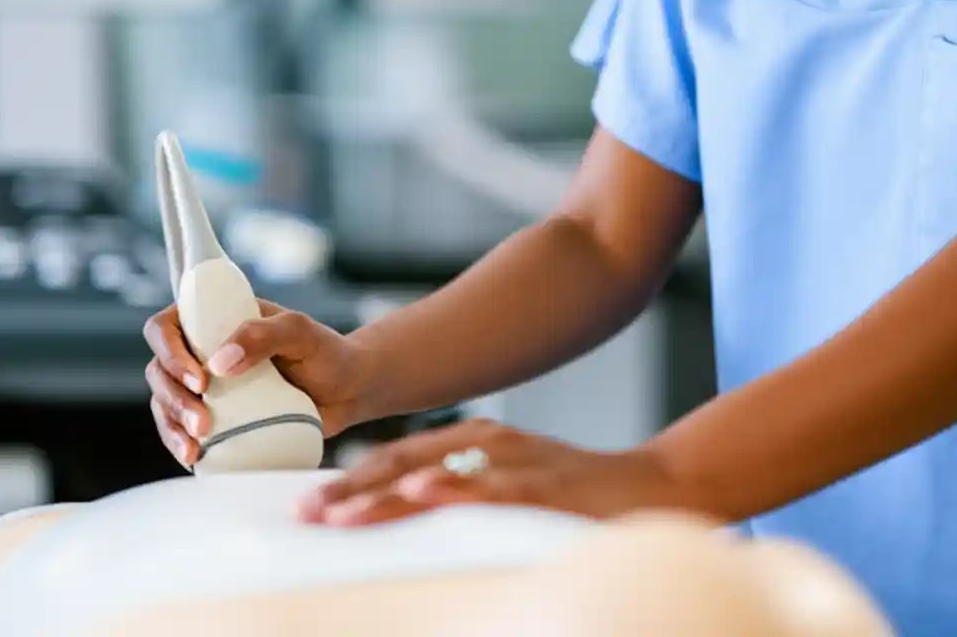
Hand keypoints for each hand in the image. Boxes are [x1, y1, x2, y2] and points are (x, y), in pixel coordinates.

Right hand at [143, 299, 371, 467]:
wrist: (349, 391)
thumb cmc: (327, 353)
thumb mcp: (300, 333)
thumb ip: (263, 335)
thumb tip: (220, 362)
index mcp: (214, 320)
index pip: (166, 328)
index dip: (171, 353)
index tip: (200, 380)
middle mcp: (202, 352)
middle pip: (159, 371)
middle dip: (173, 399)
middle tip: (202, 421)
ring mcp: (206, 389)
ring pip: (165, 404)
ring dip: (172, 427)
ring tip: (195, 448)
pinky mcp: (216, 419)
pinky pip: (183, 432)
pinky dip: (181, 445)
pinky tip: (194, 458)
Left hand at [295, 418, 678, 525]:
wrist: (653, 485)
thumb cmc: (576, 493)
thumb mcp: (511, 482)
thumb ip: (464, 488)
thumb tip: (411, 506)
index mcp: (475, 440)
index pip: (400, 459)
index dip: (352, 480)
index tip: (308, 505)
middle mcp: (487, 442)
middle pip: (404, 465)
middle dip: (349, 490)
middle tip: (303, 514)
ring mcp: (515, 462)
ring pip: (435, 477)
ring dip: (383, 496)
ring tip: (338, 515)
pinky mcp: (544, 485)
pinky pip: (492, 488)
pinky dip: (454, 489)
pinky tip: (421, 495)